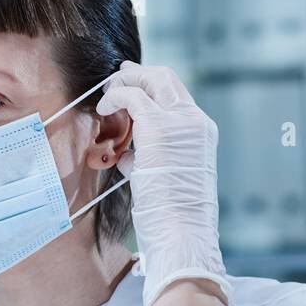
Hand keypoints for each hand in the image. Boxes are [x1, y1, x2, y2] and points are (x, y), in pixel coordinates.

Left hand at [96, 63, 230, 305]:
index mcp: (201, 133)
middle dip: (139, 73)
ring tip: (106, 93)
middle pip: (166, 79)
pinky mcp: (159, 128)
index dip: (152, 85)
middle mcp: (195, 122)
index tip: (131, 83)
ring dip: (125, 82)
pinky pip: (133, 97)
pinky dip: (116, 96)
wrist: (182, 232)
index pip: (176, 96)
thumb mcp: (164, 179)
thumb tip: (127, 155)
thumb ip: (149, 159)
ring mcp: (180, 122)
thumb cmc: (172, 217)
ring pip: (151, 81)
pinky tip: (104, 106)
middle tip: (118, 75)